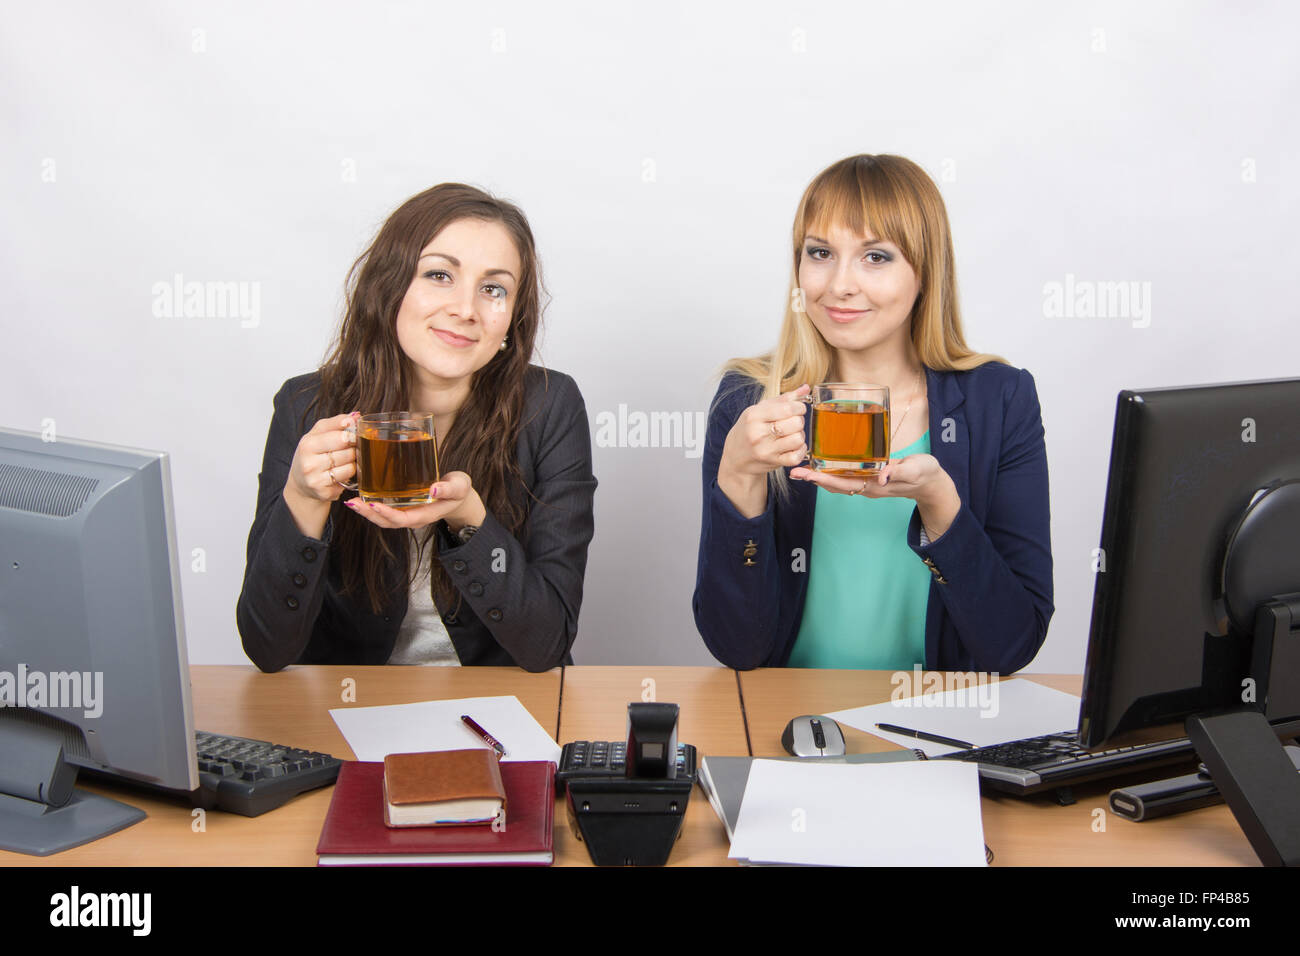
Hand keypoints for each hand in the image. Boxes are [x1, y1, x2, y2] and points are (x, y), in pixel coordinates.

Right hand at [284, 412, 359, 503]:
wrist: (301, 482)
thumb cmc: (312, 453)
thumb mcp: (319, 433)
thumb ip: (336, 422)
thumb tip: (356, 416)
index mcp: (308, 444)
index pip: (341, 436)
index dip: (352, 435)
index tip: (353, 435)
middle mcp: (309, 463)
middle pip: (348, 452)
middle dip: (353, 449)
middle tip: (349, 449)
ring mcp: (316, 480)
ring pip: (350, 467)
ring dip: (352, 463)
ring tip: (343, 461)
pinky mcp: (324, 492)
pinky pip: (348, 480)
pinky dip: (348, 475)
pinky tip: (339, 473)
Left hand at [343, 471, 487, 531]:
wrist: (458, 495)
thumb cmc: (458, 490)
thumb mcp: (459, 486)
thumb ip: (448, 488)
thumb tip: (433, 488)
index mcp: (425, 515)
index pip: (402, 519)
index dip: (387, 514)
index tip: (373, 505)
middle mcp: (413, 517)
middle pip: (387, 521)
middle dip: (369, 515)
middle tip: (353, 503)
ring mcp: (406, 513)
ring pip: (382, 518)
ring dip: (366, 511)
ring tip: (351, 502)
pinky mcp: (402, 506)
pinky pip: (384, 509)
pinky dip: (370, 505)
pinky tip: (361, 495)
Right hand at [719, 384, 809, 476]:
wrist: (736, 458)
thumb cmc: (749, 430)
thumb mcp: (759, 410)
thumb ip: (783, 399)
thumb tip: (805, 388)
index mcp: (754, 416)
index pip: (787, 408)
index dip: (799, 407)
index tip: (797, 409)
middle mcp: (758, 433)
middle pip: (796, 423)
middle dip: (799, 420)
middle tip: (793, 422)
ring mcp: (766, 450)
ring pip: (798, 439)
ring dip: (800, 435)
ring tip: (792, 434)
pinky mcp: (773, 462)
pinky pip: (797, 456)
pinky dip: (800, 450)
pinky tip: (794, 446)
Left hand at [791, 454, 961, 538]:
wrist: (931, 482)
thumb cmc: (924, 474)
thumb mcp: (915, 470)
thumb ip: (899, 472)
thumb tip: (881, 477)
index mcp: (873, 485)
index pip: (843, 483)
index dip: (824, 479)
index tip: (807, 475)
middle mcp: (866, 485)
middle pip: (834, 483)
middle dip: (814, 478)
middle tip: (793, 472)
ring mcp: (866, 481)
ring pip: (837, 479)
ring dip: (819, 474)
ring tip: (800, 468)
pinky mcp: (869, 475)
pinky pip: (845, 473)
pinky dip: (831, 468)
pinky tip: (822, 461)